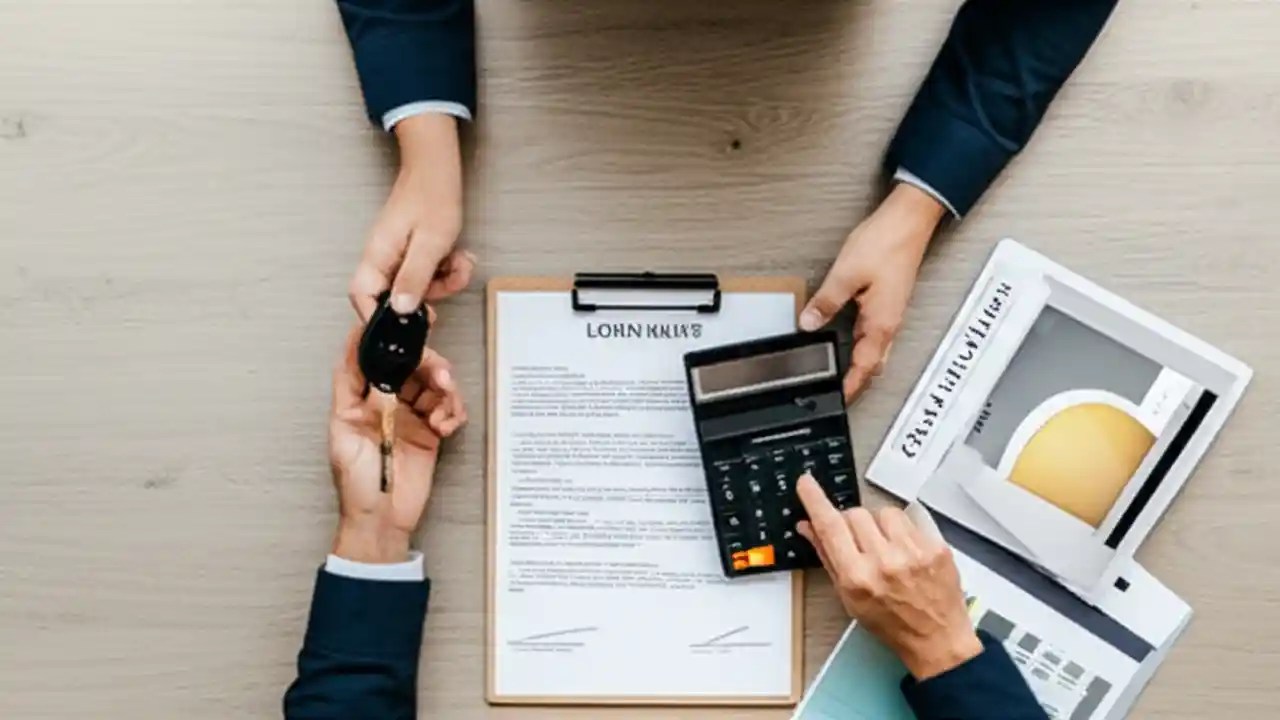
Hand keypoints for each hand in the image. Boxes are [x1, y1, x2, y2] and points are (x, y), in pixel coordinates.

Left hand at [327, 325, 467, 563]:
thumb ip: (353, 392)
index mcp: (359, 400)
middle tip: (441, 376)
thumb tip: (360, 353)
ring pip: (434, 384)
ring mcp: (410, 416)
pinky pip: (448, 409)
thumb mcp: (344, 435)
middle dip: (430, 364)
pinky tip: (446, 426)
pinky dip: (453, 412)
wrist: (383, 520)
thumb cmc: (357, 485)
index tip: (400, 327)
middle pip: (411, 366)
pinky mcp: (431, 431)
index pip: (371, 358)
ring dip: (446, 389)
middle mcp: (386, 403)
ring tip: (445, 409)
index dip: (384, 339)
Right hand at [349, 113, 474, 319]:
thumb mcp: (430, 244)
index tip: (404, 326)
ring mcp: (397, 255)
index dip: (378, 316)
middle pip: (396, 296)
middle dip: (428, 295)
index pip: (362, 296)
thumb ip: (414, 278)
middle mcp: (382, 258)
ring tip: (459, 261)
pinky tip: (457, 256)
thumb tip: (399, 310)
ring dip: (444, 281)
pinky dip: (445, 269)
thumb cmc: (433, 197)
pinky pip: (426, 274)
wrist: (439, 169)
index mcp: (377, 256)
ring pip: (417, 287)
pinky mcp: (411, 252)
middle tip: (447, 283)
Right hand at [795, 475, 981, 679]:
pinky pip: (911, 520)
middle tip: (860, 543)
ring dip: (880, 524)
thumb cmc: (891, 624)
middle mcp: (884, 562)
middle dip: (852, 524)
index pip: (830, 526)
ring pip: (884, 512)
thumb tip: (809, 526)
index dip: (815, 500)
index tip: (807, 483)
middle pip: (855, 514)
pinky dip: (904, 531)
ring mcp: (913, 552)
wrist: (937, 639)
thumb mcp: (849, 598)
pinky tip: (906, 551)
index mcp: (857, 577)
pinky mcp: (935, 547)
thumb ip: (828, 557)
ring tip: (887, 547)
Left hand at [799, 184, 946, 399]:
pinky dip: (861, 343)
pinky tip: (848, 337)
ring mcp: (890, 312)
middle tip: (838, 390)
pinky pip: (874, 332)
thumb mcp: (846, 275)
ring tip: (840, 372)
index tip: (839, 399)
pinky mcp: (888, 301)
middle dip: (857, 380)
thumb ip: (826, 302)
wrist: (909, 221)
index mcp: (881, 323)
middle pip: (873, 363)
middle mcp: (889, 322)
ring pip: (874, 348)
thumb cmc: (886, 243)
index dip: (851, 386)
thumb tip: (809, 323)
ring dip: (859, 362)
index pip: (865, 366)